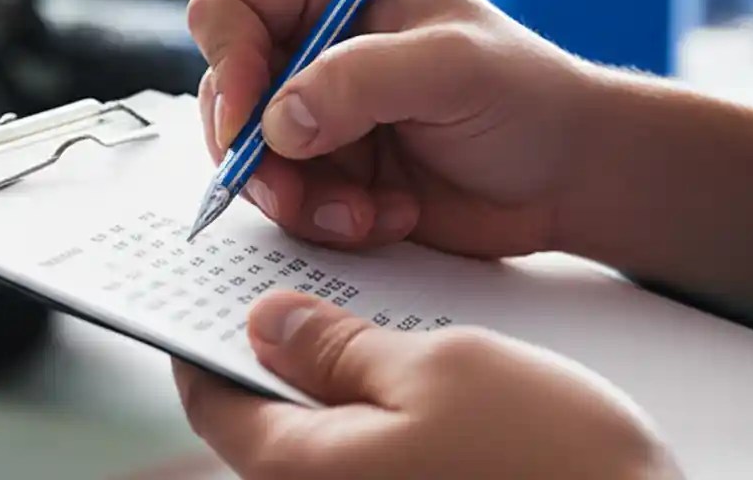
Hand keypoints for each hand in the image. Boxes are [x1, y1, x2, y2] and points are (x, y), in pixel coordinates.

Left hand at [174, 292, 679, 479]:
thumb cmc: (551, 467)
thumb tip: (272, 325)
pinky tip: (396, 370)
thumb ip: (338, 348)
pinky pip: (359, 458)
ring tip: (353, 319)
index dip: (201, 335)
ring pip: (314, 435)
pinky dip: (362, 409)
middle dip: (270, 349)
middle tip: (293, 289)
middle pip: (260, 418)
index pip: (208, 396)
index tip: (206, 290)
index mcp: (300, 467)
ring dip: (324, 376)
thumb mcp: (437, 367)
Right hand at [190, 0, 593, 256]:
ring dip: (297, 199)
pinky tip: (388, 218)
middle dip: (256, 153)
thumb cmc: (528, 98)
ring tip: (364, 212)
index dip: (230, 64)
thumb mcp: (452, 70)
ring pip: (249, 161)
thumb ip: (361, 82)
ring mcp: (317, 116)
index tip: (251, 122)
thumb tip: (279, 122)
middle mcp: (313, 49)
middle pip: (226, 95)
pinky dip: (327, 223)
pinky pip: (287, 205)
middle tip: (295, 189)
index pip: (231, 9)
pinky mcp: (328, 174)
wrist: (568, 178)